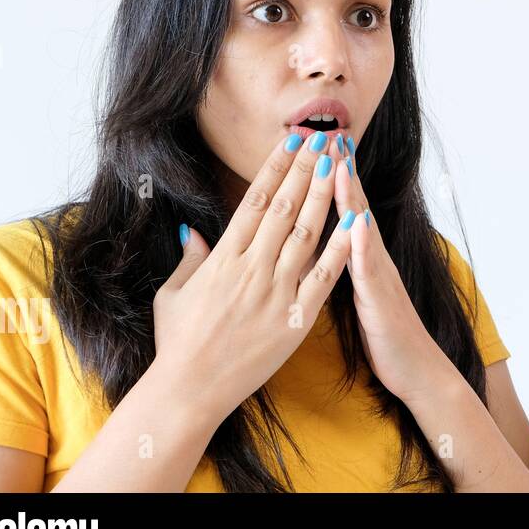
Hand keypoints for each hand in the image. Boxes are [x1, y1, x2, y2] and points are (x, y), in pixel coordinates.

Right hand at [153, 131, 350, 421]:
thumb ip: (189, 259)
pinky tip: (355, 222)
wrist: (189, 391)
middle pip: (284, 207)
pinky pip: (323, 277)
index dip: (275, 168)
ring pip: (306, 233)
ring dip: (323, 195)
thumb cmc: (177, 344)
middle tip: (323, 138)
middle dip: (305, 169)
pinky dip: (340, 247)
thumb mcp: (172, 295)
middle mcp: (251, 268)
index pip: (255, 201)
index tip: (291, 142)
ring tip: (338, 163)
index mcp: (222, 258)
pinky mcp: (295, 318)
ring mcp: (275, 292)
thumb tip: (192, 230)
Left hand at [327, 134, 450, 403]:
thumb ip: (344, 266)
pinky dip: (362, 244)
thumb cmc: (383, 334)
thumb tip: (330, 245)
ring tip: (338, 163)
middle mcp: (371, 258)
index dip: (327, 176)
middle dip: (339, 170)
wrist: (417, 367)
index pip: (341, 208)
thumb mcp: (358, 294)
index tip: (314, 144)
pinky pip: (369, 268)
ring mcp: (378, 275)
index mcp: (358, 258)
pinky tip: (356, 223)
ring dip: (350, 195)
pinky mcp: (380, 298)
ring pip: (362, 228)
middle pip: (353, 206)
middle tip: (328, 133)